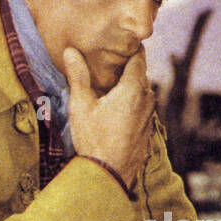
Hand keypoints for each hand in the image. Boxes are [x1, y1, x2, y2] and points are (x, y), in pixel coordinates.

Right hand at [64, 45, 154, 188]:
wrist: (109, 175)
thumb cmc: (94, 139)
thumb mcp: (81, 106)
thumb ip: (79, 76)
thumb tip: (71, 51)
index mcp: (133, 89)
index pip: (138, 57)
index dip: (129, 48)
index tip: (117, 44)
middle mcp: (147, 99)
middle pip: (140, 74)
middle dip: (127, 67)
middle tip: (108, 63)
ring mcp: (149, 116)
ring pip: (142, 91)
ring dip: (129, 87)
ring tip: (110, 86)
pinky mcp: (148, 129)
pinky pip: (142, 108)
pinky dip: (132, 104)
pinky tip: (116, 109)